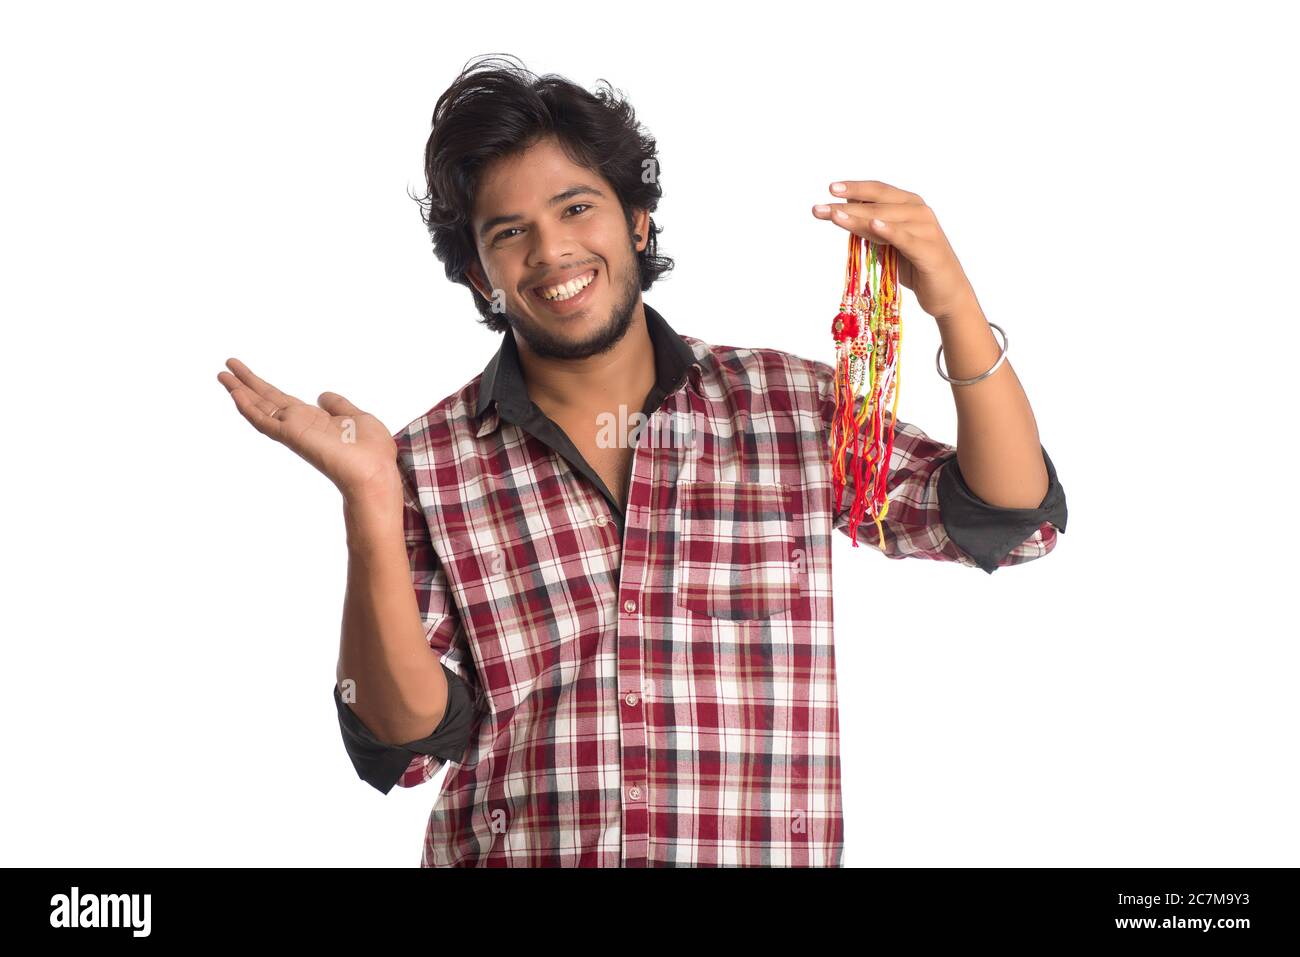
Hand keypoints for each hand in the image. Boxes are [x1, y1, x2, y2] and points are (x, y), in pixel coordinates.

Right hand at [217, 358, 400, 503]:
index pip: (284, 401)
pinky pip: (264, 421)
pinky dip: (248, 408)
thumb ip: (339, 406)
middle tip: (227, 367)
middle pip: (267, 401)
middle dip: (247, 384)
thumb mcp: (358, 418)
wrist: (374, 472)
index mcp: (315, 421)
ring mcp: (293, 431)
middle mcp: (300, 425)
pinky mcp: (291, 436)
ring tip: (222, 375)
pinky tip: (235, 393)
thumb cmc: (372, 451)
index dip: (267, 388)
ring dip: (240, 391)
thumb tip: (323, 395)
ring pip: (260, 408)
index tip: (253, 377)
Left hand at [812, 180, 978, 322]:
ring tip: (835, 216)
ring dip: (859, 218)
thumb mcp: (886, 244)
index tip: (830, 188)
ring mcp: (926, 229)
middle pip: (877, 204)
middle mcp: (918, 211)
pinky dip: (890, 230)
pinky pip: (905, 239)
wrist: (946, 293)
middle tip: (819, 208)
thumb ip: (869, 228)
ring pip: (887, 220)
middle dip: (846, 205)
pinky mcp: (929, 250)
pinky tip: (874, 224)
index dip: (854, 188)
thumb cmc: (914, 266)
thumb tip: (841, 213)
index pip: (878, 191)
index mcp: (908, 205)